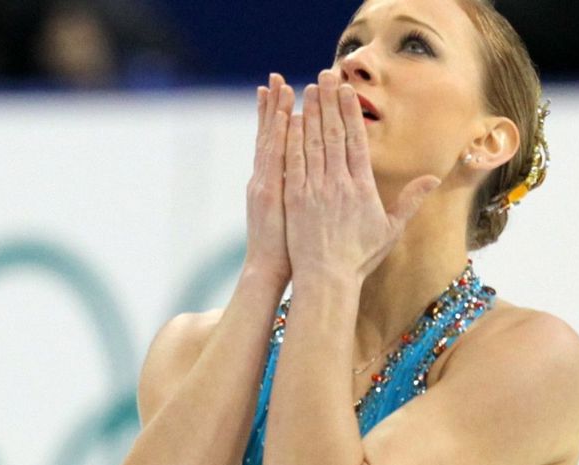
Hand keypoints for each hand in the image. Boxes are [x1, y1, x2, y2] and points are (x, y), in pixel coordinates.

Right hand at [245, 73, 295, 280]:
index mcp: (273, 183)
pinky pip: (275, 159)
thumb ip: (300, 196)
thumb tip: (313, 182)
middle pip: (272, 135)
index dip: (278, 116)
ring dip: (275, 112)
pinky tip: (283, 116)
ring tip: (278, 85)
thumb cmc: (287, 250)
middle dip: (274, 105)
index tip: (282, 92)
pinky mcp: (268, 192)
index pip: (277, 142)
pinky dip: (277, 136)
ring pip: (271, 140)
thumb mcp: (292, 218)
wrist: (269, 271)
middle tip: (276, 78)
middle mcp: (266, 179)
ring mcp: (265, 184)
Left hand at [283, 70, 441, 286]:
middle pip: (333, 134)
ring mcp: (314, 190)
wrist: (327, 280)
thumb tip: (433, 178)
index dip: (351, 113)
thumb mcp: (391, 229)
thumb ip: (410, 201)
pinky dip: (292, 139)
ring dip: (310, 114)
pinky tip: (290, 120)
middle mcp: (338, 184)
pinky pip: (293, 162)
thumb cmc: (359, 258)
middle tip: (326, 75)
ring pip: (312, 143)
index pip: (356, 141)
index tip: (347, 91)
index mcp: (362, 188)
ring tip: (308, 89)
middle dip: (330, 102)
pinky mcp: (294, 199)